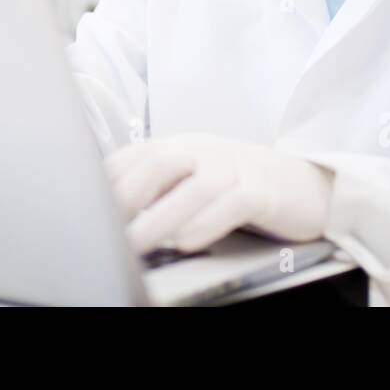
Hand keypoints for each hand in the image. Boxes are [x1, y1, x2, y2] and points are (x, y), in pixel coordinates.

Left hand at [105, 132, 334, 254]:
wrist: (305, 184)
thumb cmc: (241, 183)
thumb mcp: (195, 175)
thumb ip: (157, 186)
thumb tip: (108, 208)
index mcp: (184, 146)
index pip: (137, 155)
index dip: (108, 179)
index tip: (84, 207)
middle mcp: (207, 151)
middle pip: (161, 161)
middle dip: (128, 194)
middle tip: (103, 226)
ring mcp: (236, 169)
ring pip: (195, 187)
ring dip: (160, 217)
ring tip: (136, 243)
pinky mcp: (263, 192)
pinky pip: (233, 204)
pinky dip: (207, 222)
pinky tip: (186, 240)